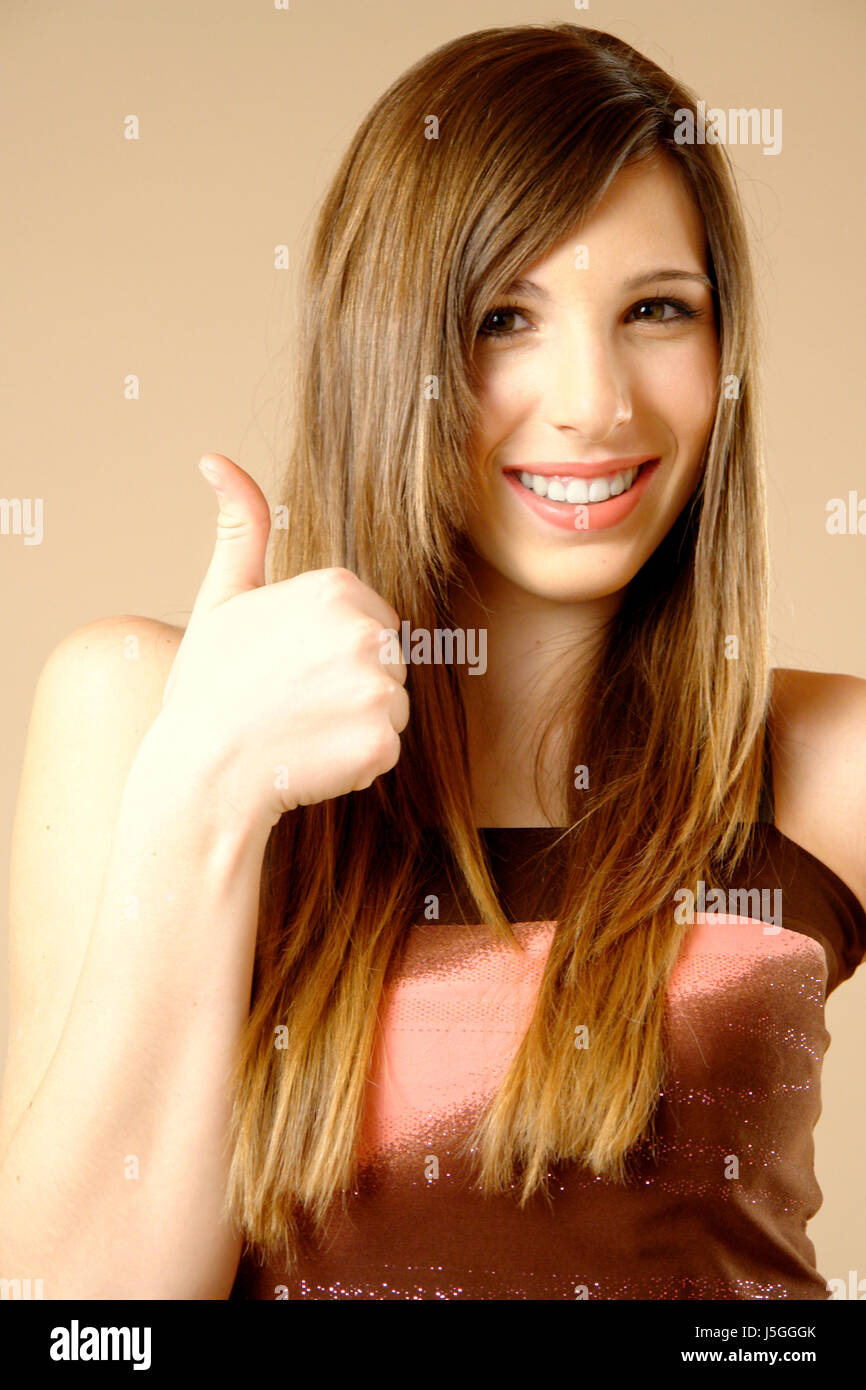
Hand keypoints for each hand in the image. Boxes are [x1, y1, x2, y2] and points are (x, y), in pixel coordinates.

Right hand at [159, 455, 408, 826]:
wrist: (199, 775)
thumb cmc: (208, 689)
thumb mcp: (221, 599)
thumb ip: (239, 528)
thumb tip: (216, 460)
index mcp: (335, 588)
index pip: (369, 620)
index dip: (329, 650)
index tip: (286, 668)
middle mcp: (365, 631)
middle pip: (385, 661)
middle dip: (348, 684)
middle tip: (290, 702)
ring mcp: (378, 688)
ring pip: (391, 704)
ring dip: (354, 724)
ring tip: (299, 730)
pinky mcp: (384, 741)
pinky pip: (386, 749)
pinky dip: (355, 762)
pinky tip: (311, 758)